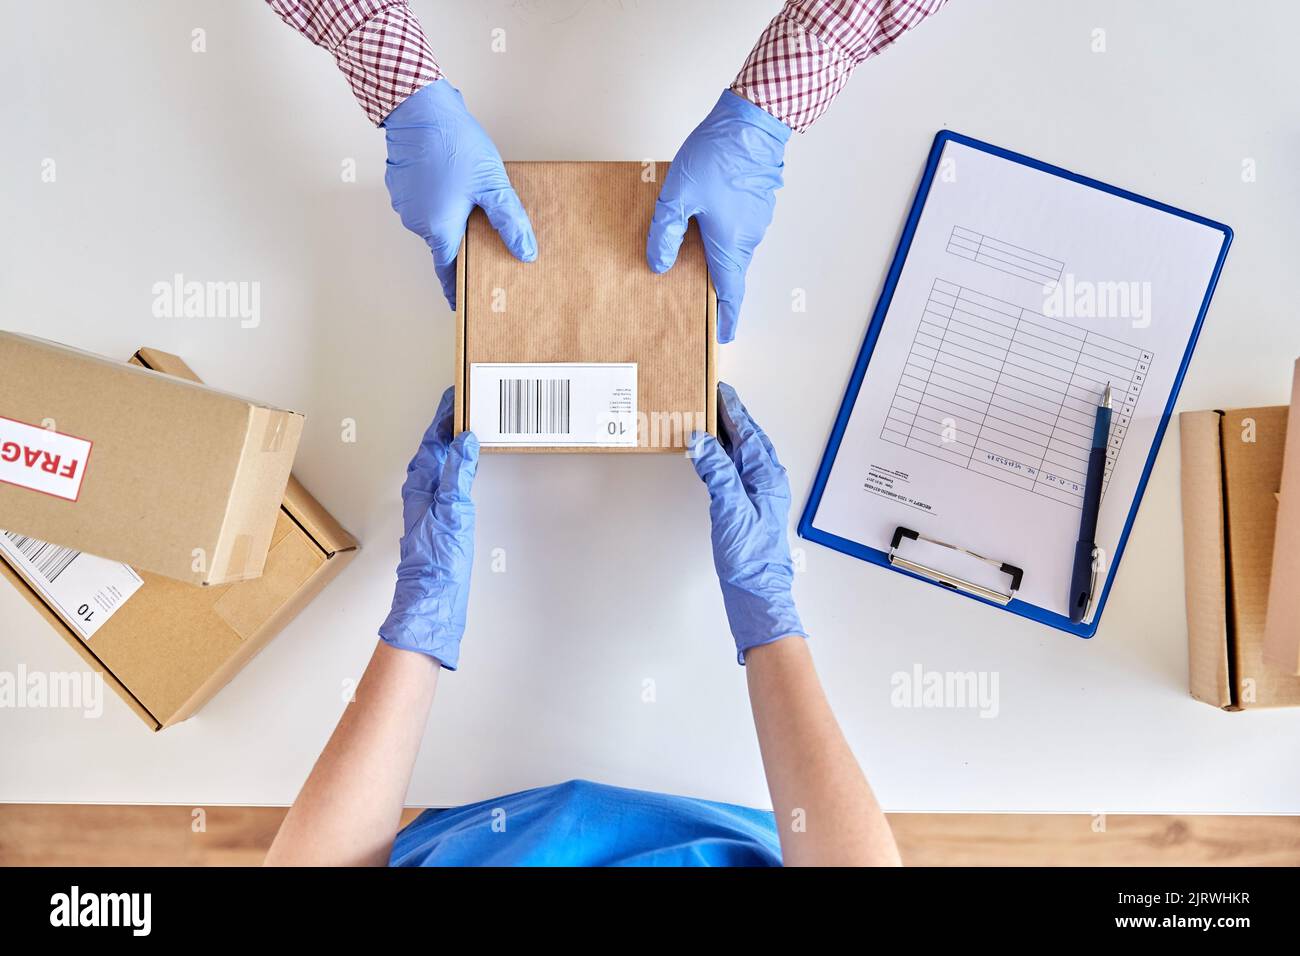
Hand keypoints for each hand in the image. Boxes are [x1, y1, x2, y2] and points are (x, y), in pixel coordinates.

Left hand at [378, 388, 478, 668]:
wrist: (431, 600)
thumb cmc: (438, 562)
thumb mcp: (453, 512)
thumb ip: (458, 473)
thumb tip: (464, 439)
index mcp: (422, 485)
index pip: (433, 439)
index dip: (444, 416)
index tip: (456, 395)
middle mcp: (422, 492)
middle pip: (434, 447)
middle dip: (447, 424)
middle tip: (463, 403)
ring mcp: (430, 506)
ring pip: (439, 463)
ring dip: (450, 443)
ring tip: (466, 426)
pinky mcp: (439, 520)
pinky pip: (447, 480)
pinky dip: (457, 465)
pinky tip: (465, 469)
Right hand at [383, 80, 536, 309]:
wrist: (417, 106)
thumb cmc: (453, 142)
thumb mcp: (492, 185)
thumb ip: (510, 222)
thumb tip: (525, 253)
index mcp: (439, 229)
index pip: (448, 271)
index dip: (458, 288)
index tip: (464, 302)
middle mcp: (417, 222)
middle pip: (444, 243)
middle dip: (464, 240)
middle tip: (485, 234)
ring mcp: (406, 202)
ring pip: (434, 219)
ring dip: (452, 214)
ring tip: (474, 198)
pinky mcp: (401, 183)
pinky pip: (424, 201)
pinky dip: (439, 197)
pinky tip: (456, 180)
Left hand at [647, 91, 790, 342]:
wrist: (753, 121)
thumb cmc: (720, 155)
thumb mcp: (678, 196)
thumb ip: (664, 233)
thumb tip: (658, 263)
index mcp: (730, 245)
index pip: (730, 294)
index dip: (726, 318)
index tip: (723, 335)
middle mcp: (748, 238)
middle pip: (727, 270)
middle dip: (709, 282)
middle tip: (686, 286)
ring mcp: (756, 219)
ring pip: (731, 246)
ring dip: (711, 251)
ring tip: (685, 244)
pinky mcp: (756, 201)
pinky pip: (736, 227)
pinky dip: (719, 230)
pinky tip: (699, 215)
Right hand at [689, 382, 805, 662]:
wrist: (758, 593)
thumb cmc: (751, 557)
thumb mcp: (731, 509)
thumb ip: (717, 472)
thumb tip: (701, 439)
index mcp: (766, 477)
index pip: (747, 433)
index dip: (733, 410)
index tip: (720, 390)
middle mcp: (766, 482)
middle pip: (748, 440)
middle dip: (732, 418)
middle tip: (714, 398)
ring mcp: (758, 496)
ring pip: (742, 455)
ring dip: (727, 437)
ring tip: (710, 421)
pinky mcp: (749, 509)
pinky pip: (735, 472)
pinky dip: (723, 459)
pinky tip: (713, 460)